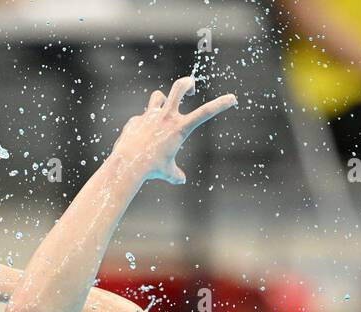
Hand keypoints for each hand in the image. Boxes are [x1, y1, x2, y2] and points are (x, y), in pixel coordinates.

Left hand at [110, 76, 237, 184]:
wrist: (127, 164)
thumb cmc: (151, 169)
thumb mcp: (167, 172)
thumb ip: (175, 174)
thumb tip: (180, 179)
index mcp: (179, 128)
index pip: (205, 113)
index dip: (221, 104)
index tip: (232, 98)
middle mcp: (166, 117)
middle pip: (180, 87)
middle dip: (188, 82)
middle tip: (191, 87)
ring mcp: (150, 116)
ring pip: (159, 96)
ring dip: (163, 100)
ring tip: (164, 111)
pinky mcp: (136, 120)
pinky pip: (142, 118)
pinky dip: (144, 126)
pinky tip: (140, 139)